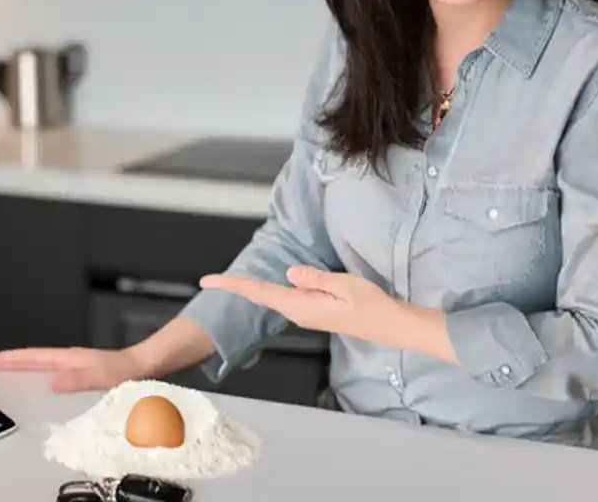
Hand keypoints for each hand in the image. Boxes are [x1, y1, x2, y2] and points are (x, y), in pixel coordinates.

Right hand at [0, 346, 146, 392]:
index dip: (15, 358)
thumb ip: (78, 379)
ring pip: (44, 366)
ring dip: (27, 368)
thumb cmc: (125, 370)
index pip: (36, 357)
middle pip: (36, 359)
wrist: (144, 366)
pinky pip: (55, 373)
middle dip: (15, 361)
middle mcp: (72, 360)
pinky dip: (42, 376)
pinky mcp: (84, 374)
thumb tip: (53, 383)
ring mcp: (77, 366)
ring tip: (11, 374)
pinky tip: (43, 387)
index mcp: (71, 358)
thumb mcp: (101, 376)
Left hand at [200, 265, 458, 363]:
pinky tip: (267, 284)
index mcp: (301, 306)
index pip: (259, 292)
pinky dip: (270, 290)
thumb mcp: (343, 285)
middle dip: (235, 288)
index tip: (207, 281)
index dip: (232, 286)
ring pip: (274, 297)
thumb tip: (289, 273)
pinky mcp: (314, 312)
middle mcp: (298, 312)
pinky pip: (287, 298)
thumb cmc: (370, 304)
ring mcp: (306, 314)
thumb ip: (314, 278)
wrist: (390, 325)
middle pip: (261, 296)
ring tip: (228, 281)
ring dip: (252, 289)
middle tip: (208, 280)